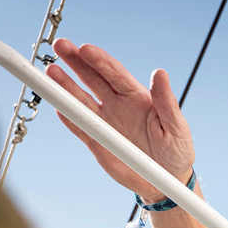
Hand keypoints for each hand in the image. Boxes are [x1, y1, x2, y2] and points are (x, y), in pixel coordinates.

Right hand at [47, 40, 193, 203]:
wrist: (167, 181)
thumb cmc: (176, 150)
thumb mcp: (177, 126)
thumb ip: (167, 101)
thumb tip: (160, 73)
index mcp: (137, 96)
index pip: (115, 73)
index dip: (100, 60)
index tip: (86, 49)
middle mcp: (117, 104)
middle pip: (92, 78)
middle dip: (76, 61)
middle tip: (60, 46)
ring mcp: (105, 122)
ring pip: (81, 100)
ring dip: (65, 86)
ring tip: (51, 72)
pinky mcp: (97, 141)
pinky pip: (80, 128)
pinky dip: (69, 118)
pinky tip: (58, 106)